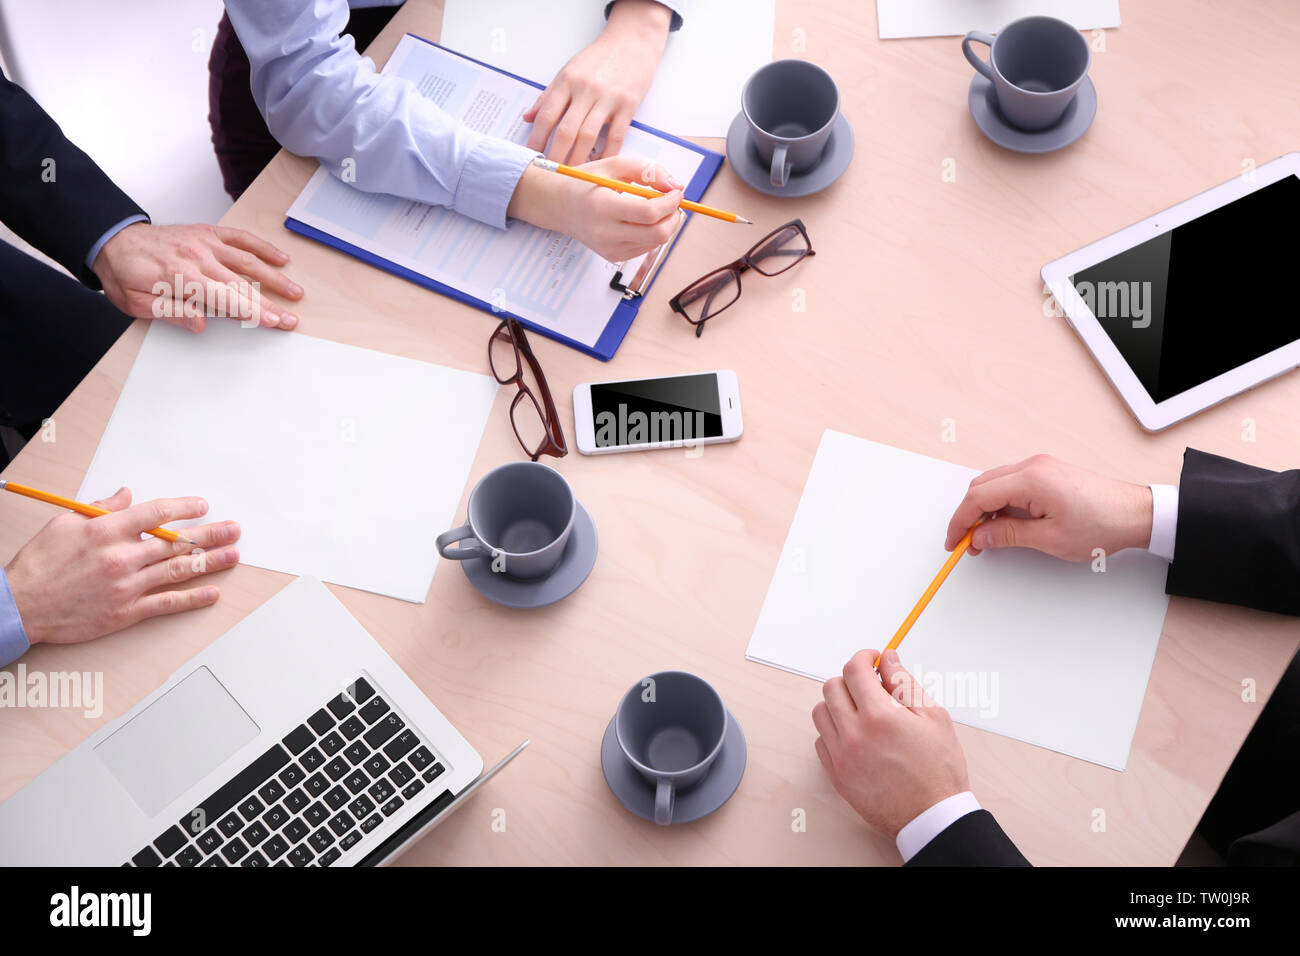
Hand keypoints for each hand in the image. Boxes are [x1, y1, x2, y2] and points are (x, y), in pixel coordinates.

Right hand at [5, 488, 240, 645]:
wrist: (20, 605)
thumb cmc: (39, 563)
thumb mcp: (65, 523)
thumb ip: (102, 509)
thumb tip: (127, 494)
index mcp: (107, 531)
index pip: (155, 514)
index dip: (183, 507)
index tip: (201, 505)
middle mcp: (121, 557)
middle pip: (176, 543)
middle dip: (210, 535)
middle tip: (234, 530)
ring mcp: (127, 586)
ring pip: (178, 571)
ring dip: (210, 562)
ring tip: (233, 555)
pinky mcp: (126, 611)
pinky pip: (167, 603)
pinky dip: (192, 598)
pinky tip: (212, 592)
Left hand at [92, 222, 303, 331]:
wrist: (112, 240)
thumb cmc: (124, 274)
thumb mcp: (134, 302)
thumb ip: (169, 312)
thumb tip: (200, 323)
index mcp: (181, 276)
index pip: (226, 298)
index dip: (254, 312)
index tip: (275, 323)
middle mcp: (197, 257)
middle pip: (243, 283)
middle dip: (271, 303)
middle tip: (292, 319)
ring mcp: (205, 242)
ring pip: (248, 261)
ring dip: (274, 277)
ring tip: (295, 292)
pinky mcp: (207, 233)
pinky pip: (240, 238)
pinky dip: (262, 247)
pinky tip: (280, 258)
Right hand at [508, 155, 682, 261]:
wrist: (558, 205)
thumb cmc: (584, 183)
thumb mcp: (613, 165)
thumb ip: (647, 171)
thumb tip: (675, 185)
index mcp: (603, 207)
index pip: (649, 213)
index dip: (670, 202)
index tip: (676, 191)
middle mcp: (605, 233)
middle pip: (657, 234)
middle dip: (673, 217)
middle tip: (673, 202)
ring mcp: (609, 248)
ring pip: (655, 243)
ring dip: (665, 225)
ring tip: (658, 208)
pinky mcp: (613, 256)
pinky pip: (645, 248)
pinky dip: (653, 234)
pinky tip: (643, 220)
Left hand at [523, 0, 671, 162]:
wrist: (632, 42)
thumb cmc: (599, 59)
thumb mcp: (568, 71)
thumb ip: (548, 96)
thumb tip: (527, 118)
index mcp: (567, 81)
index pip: (547, 115)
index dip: (537, 139)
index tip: (531, 157)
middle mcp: (585, 90)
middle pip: (566, 130)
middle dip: (556, 156)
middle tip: (551, 175)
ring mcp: (607, 98)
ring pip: (588, 136)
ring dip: (578, 159)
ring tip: (572, 175)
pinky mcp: (628, 105)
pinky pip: (616, 136)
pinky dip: (607, 154)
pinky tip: (600, 165)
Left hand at [813, 649, 969, 838]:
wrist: (932, 817)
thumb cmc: (939, 770)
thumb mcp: (933, 717)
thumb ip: (905, 682)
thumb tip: (887, 658)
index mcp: (879, 716)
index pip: (855, 670)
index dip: (864, 657)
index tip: (872, 659)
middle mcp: (853, 734)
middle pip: (832, 687)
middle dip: (851, 679)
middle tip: (870, 686)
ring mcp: (841, 756)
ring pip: (821, 712)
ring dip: (838, 704)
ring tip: (861, 711)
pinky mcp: (836, 775)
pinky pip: (821, 741)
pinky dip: (834, 732)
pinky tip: (855, 736)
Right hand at [944, 454, 1152, 560]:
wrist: (1137, 513)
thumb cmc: (1103, 523)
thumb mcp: (1050, 539)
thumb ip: (1007, 535)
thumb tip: (979, 536)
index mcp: (1031, 480)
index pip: (978, 497)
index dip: (960, 521)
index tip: (954, 541)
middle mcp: (1032, 466)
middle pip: (982, 486)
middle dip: (969, 515)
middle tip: (968, 542)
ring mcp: (1040, 466)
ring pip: (994, 484)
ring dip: (984, 509)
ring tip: (986, 537)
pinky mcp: (1047, 472)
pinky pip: (1011, 483)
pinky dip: (1000, 502)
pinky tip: (1004, 523)